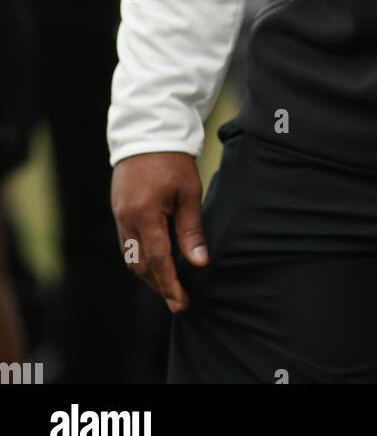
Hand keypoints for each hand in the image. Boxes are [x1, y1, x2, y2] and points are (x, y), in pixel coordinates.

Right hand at [111, 152, 208, 312]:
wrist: (148, 132)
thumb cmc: (173, 161)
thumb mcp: (189, 193)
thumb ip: (191, 230)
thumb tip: (199, 263)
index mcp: (145, 214)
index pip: (157, 260)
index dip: (169, 284)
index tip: (181, 302)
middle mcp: (126, 218)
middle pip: (140, 264)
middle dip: (159, 284)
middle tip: (178, 300)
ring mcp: (119, 215)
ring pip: (131, 256)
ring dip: (149, 273)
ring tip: (169, 286)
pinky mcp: (118, 210)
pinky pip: (127, 243)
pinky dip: (141, 257)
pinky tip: (156, 261)